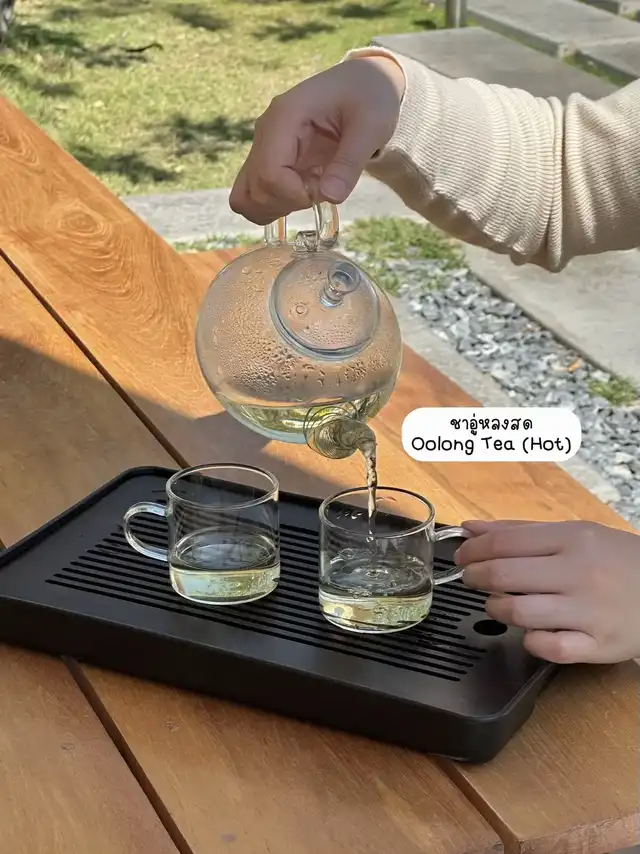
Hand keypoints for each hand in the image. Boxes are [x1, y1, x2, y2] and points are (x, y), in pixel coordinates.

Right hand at [229, 55, 404, 224]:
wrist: (364, 83)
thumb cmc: (370, 97)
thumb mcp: (372, 126)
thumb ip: (350, 162)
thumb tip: (330, 197)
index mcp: (285, 116)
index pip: (269, 173)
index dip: (294, 195)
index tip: (323, 191)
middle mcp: (266, 131)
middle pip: (254, 189)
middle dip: (287, 204)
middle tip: (320, 191)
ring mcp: (264, 146)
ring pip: (246, 196)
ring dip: (278, 208)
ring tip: (310, 192)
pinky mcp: (269, 159)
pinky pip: (255, 194)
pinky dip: (276, 205)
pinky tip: (303, 194)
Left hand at [455, 519, 639, 663]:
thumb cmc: (614, 559)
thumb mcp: (573, 533)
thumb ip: (519, 531)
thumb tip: (469, 528)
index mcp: (572, 540)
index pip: (504, 542)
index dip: (473, 551)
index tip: (463, 557)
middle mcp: (579, 574)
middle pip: (504, 576)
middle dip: (475, 577)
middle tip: (471, 579)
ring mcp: (589, 612)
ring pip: (519, 613)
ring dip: (496, 609)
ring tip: (497, 604)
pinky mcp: (598, 646)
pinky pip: (549, 648)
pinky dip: (531, 641)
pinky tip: (530, 632)